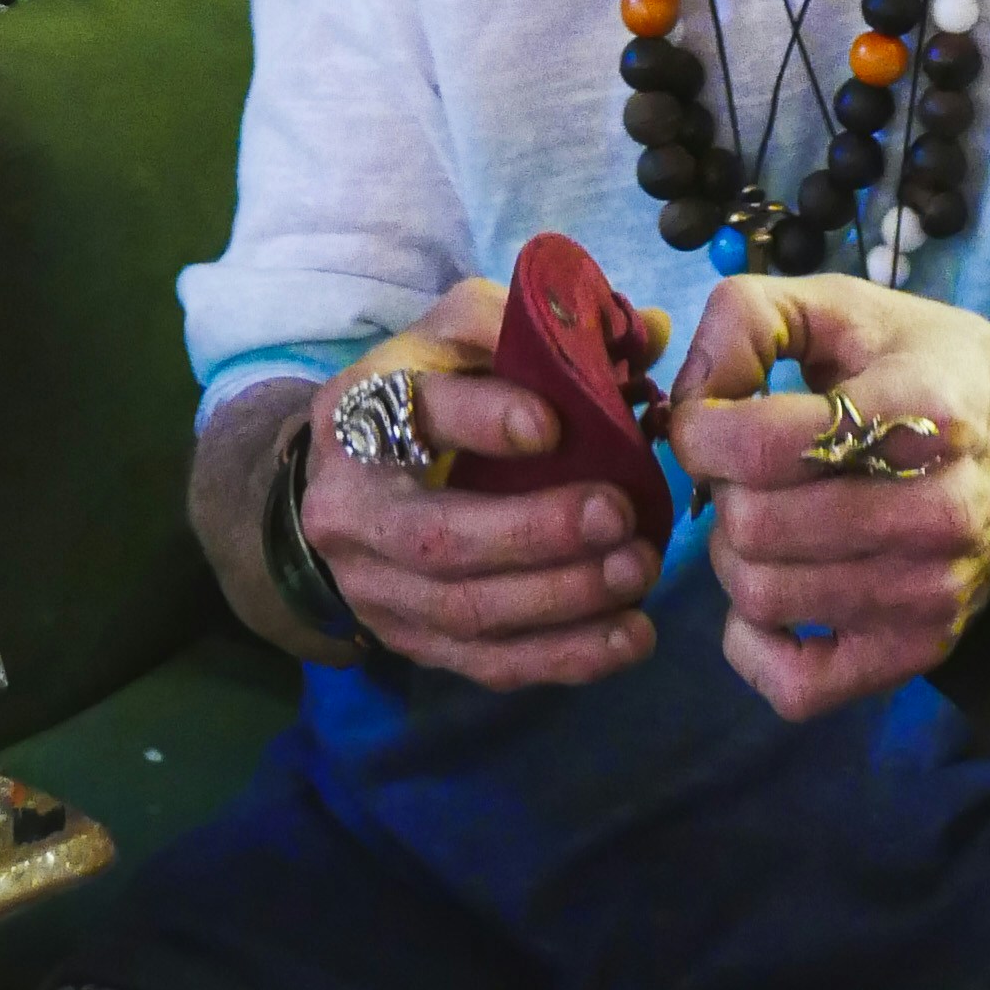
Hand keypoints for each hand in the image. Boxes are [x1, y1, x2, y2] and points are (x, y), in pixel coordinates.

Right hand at [293, 276, 671, 691]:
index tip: (553, 424)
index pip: (416, 414)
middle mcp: (353, 510)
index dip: (483, 420)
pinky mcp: (411, 642)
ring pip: (469, 610)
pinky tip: (631, 636)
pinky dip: (565, 657)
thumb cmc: (418, 395)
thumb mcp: (452, 338)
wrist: (339, 488)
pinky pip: (488, 664)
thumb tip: (649, 331)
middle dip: (536, 533)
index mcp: (361, 413)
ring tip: (639, 570)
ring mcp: (376, 589)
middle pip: (439, 537)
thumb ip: (534, 325)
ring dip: (563, 600)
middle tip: (620, 514)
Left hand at [668, 276, 989, 721]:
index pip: (759, 445)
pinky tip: (775, 593)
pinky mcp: (917, 652)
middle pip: (752, 524)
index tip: (712, 419)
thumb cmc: (926, 367)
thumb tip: (688, 400)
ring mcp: (927, 594)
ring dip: (736, 554)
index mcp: (920, 408)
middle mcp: (934, 510)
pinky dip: (756, 645)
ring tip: (768, 516)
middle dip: (721, 489)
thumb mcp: (846, 306)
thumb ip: (750, 317)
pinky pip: (794, 687)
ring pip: (760, 597)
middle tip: (746, 468)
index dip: (701, 429)